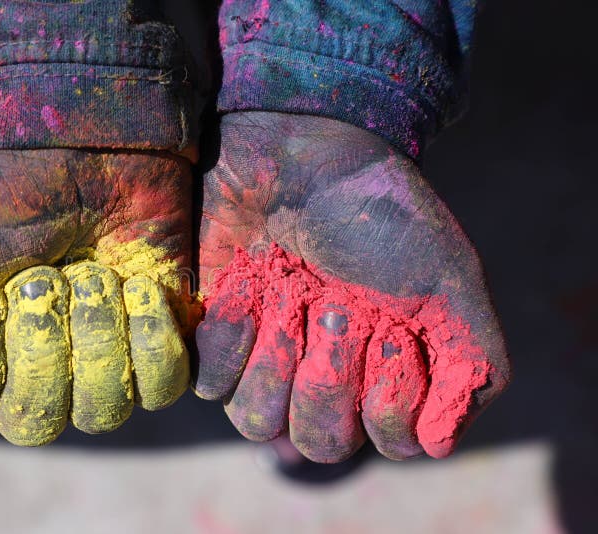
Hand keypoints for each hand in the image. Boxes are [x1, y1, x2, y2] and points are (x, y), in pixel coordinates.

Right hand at [0, 149, 194, 445]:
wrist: (73, 147)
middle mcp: (35, 374)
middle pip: (37, 422)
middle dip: (39, 342)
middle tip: (43, 274)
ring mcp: (98, 362)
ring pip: (102, 411)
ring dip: (93, 333)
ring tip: (90, 272)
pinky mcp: (154, 343)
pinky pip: (162, 386)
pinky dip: (149, 339)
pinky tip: (137, 288)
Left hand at [194, 112, 509, 460]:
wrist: (295, 156)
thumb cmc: (377, 213)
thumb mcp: (448, 278)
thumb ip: (471, 362)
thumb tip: (437, 445)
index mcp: (386, 371)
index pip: (388, 440)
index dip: (386, 394)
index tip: (388, 324)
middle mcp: (327, 376)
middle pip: (318, 443)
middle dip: (326, 378)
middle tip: (331, 307)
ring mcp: (269, 360)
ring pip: (257, 424)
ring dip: (275, 355)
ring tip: (286, 292)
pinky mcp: (221, 339)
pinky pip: (212, 383)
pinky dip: (232, 334)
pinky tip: (248, 285)